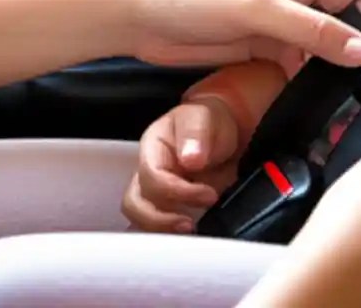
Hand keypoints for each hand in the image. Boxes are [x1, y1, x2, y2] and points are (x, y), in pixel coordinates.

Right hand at [121, 94, 241, 231]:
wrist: (224, 132)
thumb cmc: (209, 123)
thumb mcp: (204, 119)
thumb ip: (196, 134)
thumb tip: (191, 158)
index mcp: (152, 149)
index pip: (151, 177)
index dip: (178, 191)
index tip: (209, 195)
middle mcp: (146, 174)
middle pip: (135, 205)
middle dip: (161, 219)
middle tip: (190, 224)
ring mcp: (154, 194)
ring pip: (139, 221)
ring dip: (161, 231)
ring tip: (189, 231)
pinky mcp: (166, 209)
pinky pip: (154, 229)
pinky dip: (164, 238)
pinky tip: (182, 242)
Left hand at [124, 0, 360, 72]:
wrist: (135, 15)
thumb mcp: (254, 8)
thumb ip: (312, 29)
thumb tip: (360, 47)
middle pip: (356, 5)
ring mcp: (286, 10)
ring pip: (336, 34)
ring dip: (348, 56)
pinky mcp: (272, 40)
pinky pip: (311, 56)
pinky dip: (323, 72)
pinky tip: (331, 88)